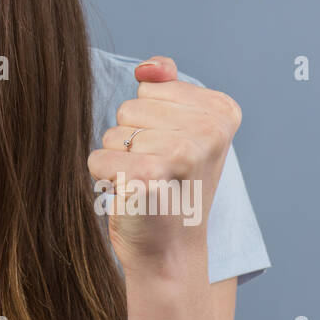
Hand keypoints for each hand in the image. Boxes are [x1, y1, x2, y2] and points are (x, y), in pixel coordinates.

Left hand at [87, 55, 241, 268]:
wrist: (170, 251)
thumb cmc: (172, 186)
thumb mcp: (180, 129)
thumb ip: (166, 86)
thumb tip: (146, 69)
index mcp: (222, 112)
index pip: (151, 88)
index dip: (150, 121)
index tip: (173, 153)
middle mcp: (209, 131)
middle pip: (129, 108)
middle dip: (132, 140)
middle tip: (158, 171)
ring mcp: (182, 154)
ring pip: (113, 133)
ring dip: (119, 160)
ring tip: (147, 184)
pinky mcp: (150, 178)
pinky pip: (98, 158)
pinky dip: (104, 179)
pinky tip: (132, 196)